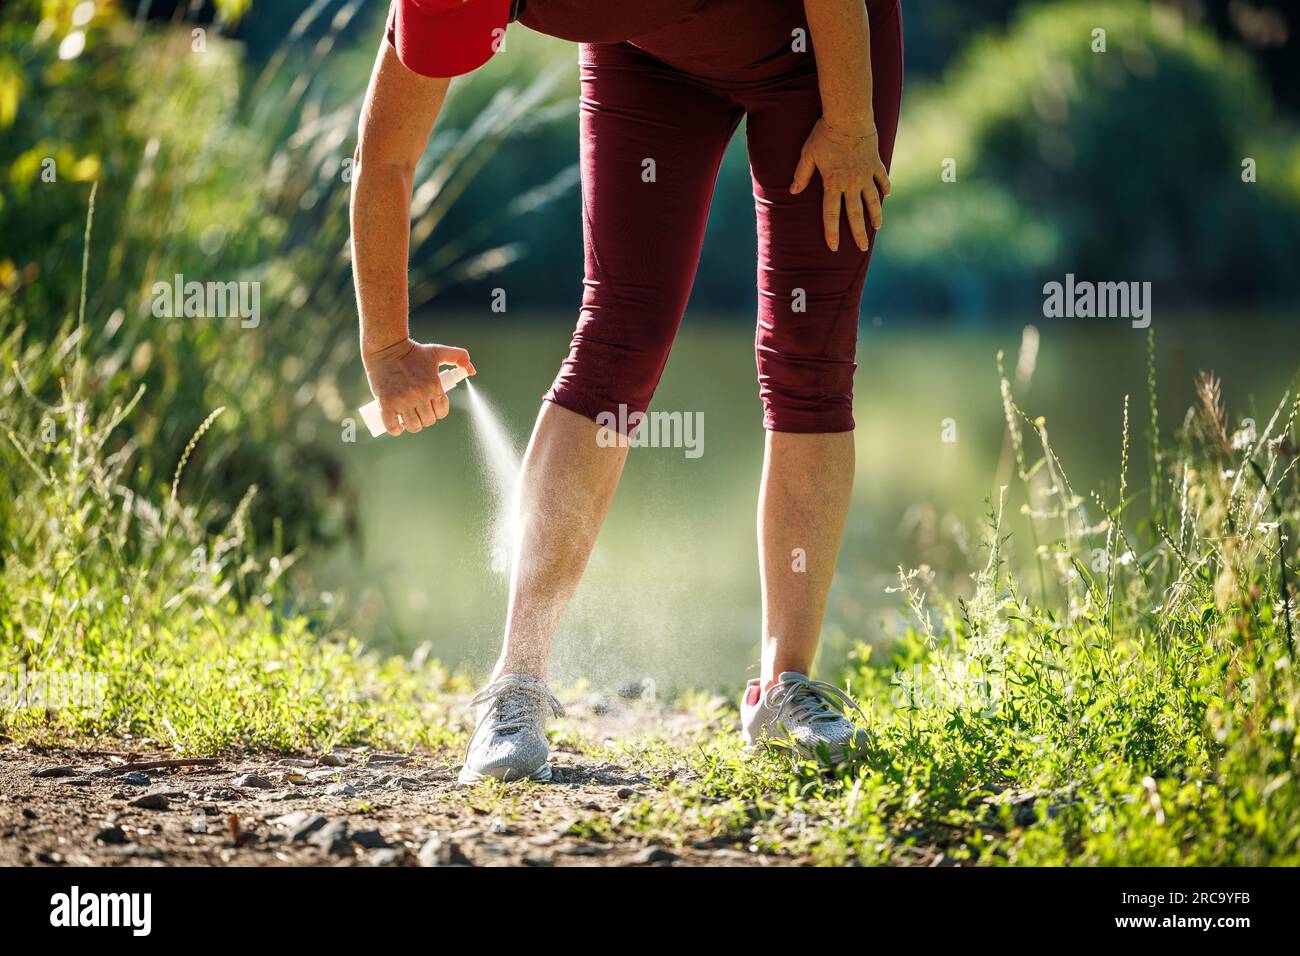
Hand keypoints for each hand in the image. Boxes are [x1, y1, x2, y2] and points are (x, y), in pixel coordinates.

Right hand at [362, 337, 474, 435]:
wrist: (386, 347)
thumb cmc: (413, 351)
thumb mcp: (438, 351)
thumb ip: (459, 356)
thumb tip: (472, 371)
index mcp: (434, 385)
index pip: (442, 412)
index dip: (438, 411)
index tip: (431, 406)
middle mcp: (419, 395)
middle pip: (428, 421)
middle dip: (425, 418)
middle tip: (419, 410)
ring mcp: (401, 400)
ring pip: (413, 426)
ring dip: (412, 425)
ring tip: (408, 417)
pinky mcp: (385, 403)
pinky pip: (393, 426)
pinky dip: (396, 430)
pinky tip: (398, 425)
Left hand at [790, 117, 890, 252]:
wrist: (848, 117)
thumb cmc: (824, 135)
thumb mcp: (808, 154)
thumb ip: (801, 174)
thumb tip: (793, 191)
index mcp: (833, 184)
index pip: (831, 215)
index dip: (832, 232)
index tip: (833, 247)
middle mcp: (851, 184)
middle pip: (855, 214)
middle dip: (858, 233)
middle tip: (862, 248)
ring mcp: (865, 174)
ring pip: (872, 200)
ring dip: (875, 214)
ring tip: (878, 227)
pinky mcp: (875, 162)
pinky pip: (882, 178)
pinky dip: (885, 186)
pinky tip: (887, 194)